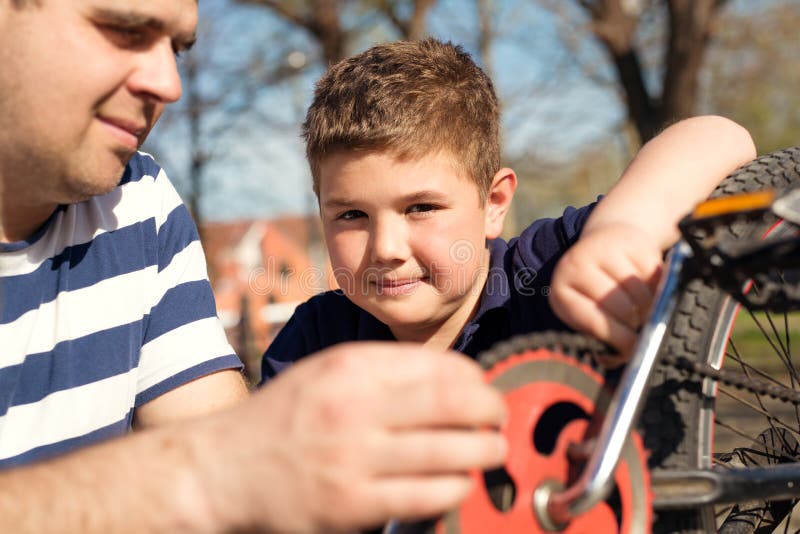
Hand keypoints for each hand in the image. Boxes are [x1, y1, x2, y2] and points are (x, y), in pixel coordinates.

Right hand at [194, 342, 506, 532]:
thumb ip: (383, 371)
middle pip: (454, 402)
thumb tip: (453, 380)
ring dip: (484, 451)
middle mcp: (355, 406)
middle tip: (500, 419)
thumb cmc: (283, 418)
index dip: (477, 379)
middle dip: (491, 411)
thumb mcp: (327, 372)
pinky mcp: (352, 503)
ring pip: (449, 451)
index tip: (485, 390)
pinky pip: (427, 495)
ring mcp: (354, 457)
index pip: (440, 366)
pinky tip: (459, 483)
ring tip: (491, 450)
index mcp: (351, 367)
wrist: (220, 469)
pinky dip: (456, 487)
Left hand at [549, 223, 662, 359]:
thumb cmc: (596, 289)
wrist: (607, 241)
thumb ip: (599, 339)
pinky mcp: (630, 241)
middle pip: (621, 307)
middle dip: (636, 323)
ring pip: (640, 293)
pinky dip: (658, 287)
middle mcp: (577, 266)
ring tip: (643, 308)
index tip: (633, 348)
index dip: (618, 339)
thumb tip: (613, 360)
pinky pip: (655, 275)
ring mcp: (603, 249)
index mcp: (562, 291)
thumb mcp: (587, 313)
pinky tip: (648, 288)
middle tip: (640, 326)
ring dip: (649, 307)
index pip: (594, 320)